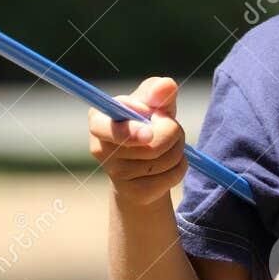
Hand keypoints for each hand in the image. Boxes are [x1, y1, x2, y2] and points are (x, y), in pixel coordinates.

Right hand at [89, 76, 184, 208]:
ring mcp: (114, 174)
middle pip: (149, 146)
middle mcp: (100, 149)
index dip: (128, 132)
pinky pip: (170, 177)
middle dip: (174, 133)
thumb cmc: (147, 121)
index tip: (149, 134)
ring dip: (179, 149)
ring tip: (170, 144)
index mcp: (98, 120)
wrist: (146, 161)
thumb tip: (167, 85)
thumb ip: (159, 91)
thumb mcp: (153, 102)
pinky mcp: (133, 193)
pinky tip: (170, 164)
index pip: (104, 128)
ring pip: (163, 160)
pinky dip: (180, 167)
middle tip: (172, 127)